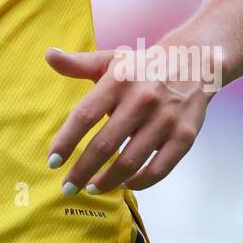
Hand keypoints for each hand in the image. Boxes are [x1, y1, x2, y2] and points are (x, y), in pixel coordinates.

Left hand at [44, 41, 215, 193]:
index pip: (85, 115)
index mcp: (118, 81)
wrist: (193, 62)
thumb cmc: (142, 67)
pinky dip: (140, 182)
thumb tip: (48, 55)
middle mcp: (141, 100)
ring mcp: (165, 120)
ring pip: (130, 161)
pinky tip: (124, 184)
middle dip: (82, 171)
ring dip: (108, 180)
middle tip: (68, 187)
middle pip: (104, 144)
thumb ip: (78, 64)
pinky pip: (159, 169)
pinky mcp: (185, 136)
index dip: (67, 141)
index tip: (53, 161)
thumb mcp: (110, 60)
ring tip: (92, 188)